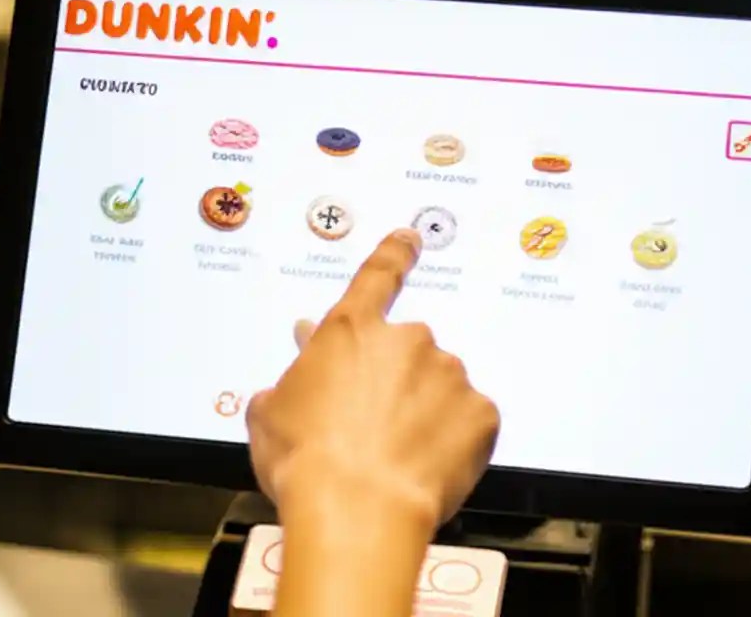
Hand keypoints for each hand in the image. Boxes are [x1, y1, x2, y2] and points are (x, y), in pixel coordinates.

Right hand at [246, 228, 499, 531]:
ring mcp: (449, 374)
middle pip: (406, 352)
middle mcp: (407, 340)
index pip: (378, 275)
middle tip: (373, 426)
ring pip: (439, 388)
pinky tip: (426, 465)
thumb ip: (283, 388)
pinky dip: (452, 441)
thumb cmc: (306, 462)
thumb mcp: (269, 417)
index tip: (411, 239)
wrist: (357, 511)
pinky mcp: (481, 414)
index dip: (395, 254)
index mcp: (351, 331)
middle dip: (395, 382)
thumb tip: (287, 386)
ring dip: (424, 412)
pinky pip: (468, 423)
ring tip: (395, 455)